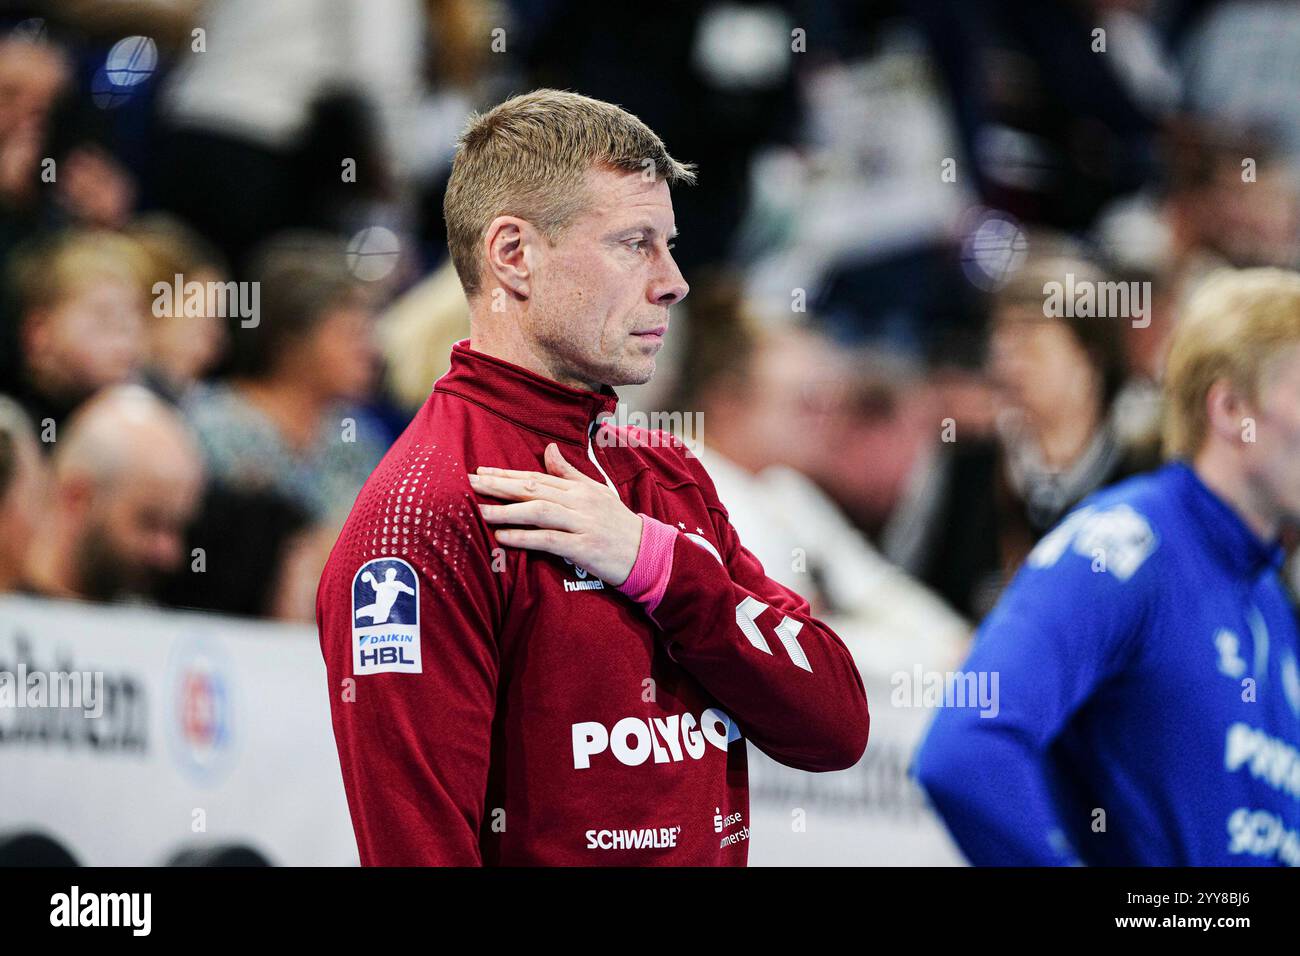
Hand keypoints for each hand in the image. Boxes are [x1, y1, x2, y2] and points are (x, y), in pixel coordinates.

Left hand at [471, 442, 642, 586]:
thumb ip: (569, 472)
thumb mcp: (597, 492)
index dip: (506, 474)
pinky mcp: (584, 547)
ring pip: (538, 511)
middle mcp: (579, 501)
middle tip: (467, 484)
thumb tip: (548, 448)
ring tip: (479, 511)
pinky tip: (504, 537)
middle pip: (532, 489)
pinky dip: (525, 537)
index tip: (479, 472)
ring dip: (506, 510)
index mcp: (579, 487)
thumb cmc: (617, 524)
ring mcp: (582, 523)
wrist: (647, 553)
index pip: (536, 476)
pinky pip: (549, 539)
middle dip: (498, 486)